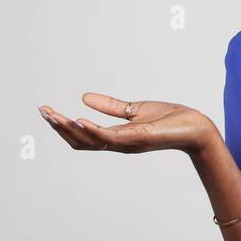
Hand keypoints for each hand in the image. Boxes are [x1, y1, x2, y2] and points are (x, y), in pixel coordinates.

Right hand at [37, 94, 216, 154]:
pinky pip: (109, 137)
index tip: (46, 111)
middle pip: (80, 141)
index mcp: (116, 136)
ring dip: (69, 129)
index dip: (63, 125)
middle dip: (59, 127)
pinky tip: (79, 120)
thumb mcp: (135, 109)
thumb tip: (84, 97)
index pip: (82, 135)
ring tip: (54, 116)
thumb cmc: (171, 119)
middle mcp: (118, 143)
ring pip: (89, 141)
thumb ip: (111, 106)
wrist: (196, 127)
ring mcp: (126, 143)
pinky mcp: (137, 138)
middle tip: (43, 112)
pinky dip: (93, 130)